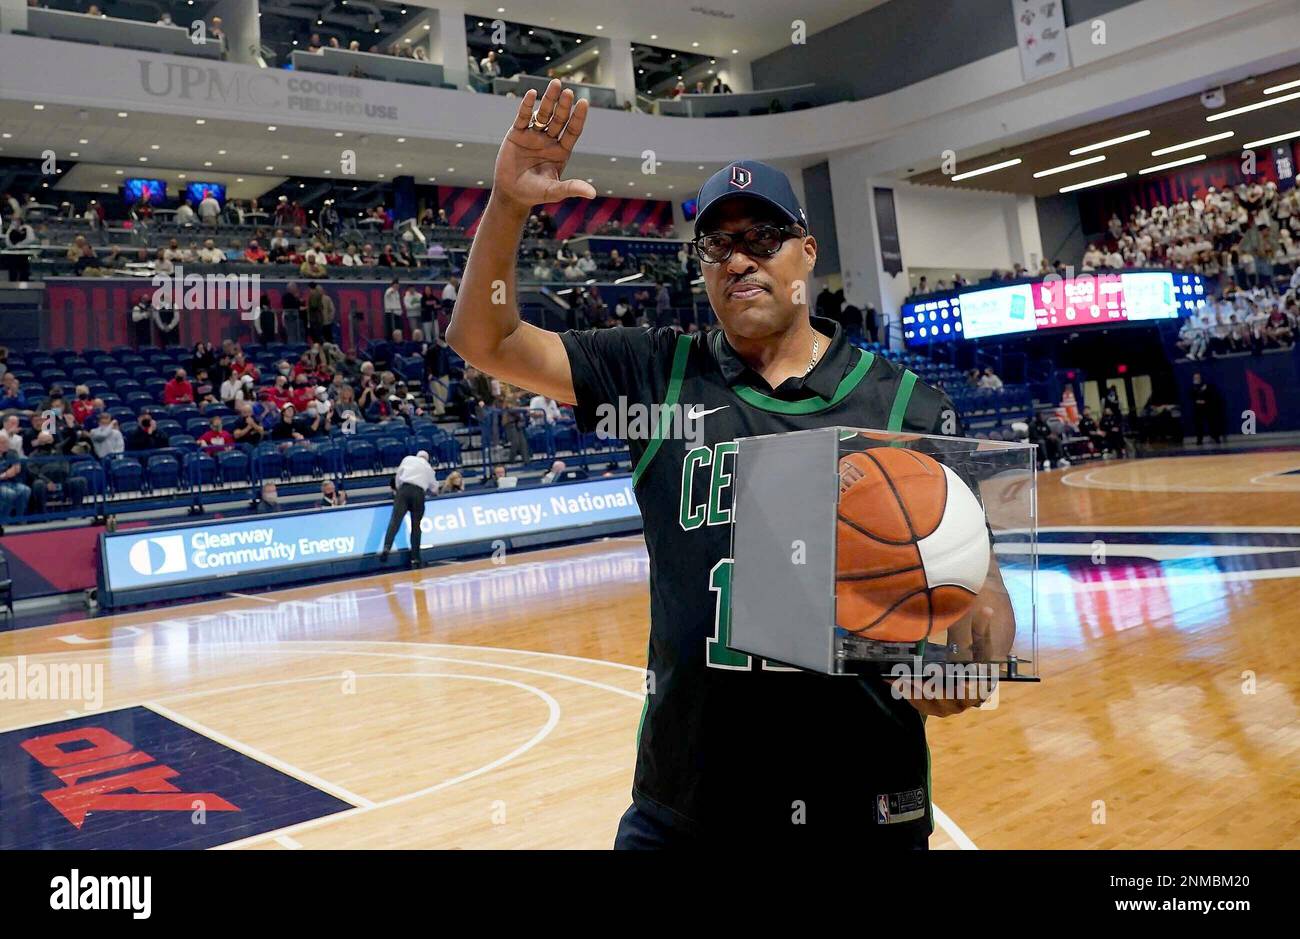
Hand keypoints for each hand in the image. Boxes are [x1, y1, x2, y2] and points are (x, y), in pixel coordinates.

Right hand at [493, 82, 596, 212]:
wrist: (510, 193)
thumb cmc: (534, 193)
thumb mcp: (554, 191)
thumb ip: (571, 188)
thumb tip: (592, 194)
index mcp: (561, 151)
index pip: (572, 130)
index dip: (578, 117)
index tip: (584, 103)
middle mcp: (549, 140)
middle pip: (559, 119)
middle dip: (563, 106)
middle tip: (568, 92)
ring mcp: (533, 135)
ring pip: (543, 114)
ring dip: (549, 100)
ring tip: (556, 84)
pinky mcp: (517, 133)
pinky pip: (523, 117)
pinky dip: (527, 106)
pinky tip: (532, 94)